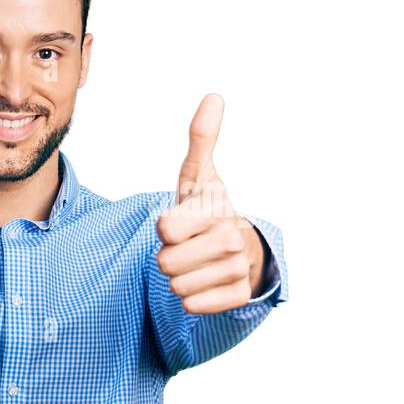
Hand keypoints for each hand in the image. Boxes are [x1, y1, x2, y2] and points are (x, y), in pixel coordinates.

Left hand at [156, 94, 269, 313]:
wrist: (240, 247)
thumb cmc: (209, 211)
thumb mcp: (200, 176)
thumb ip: (201, 139)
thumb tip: (214, 97)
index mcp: (217, 211)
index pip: (164, 230)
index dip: (166, 227)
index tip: (183, 221)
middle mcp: (231, 241)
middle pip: (165, 263)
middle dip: (171, 256)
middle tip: (190, 245)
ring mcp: (237, 271)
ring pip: (176, 288)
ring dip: (181, 278)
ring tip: (198, 262)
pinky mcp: (237, 298)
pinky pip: (192, 306)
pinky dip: (194, 298)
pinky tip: (207, 280)